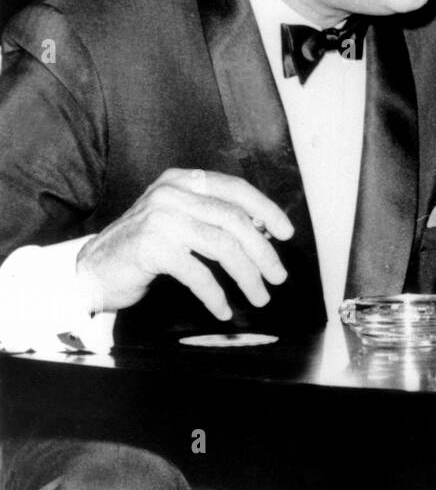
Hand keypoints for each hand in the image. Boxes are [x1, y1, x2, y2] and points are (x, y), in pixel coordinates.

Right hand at [76, 168, 292, 320]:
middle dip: (263, 251)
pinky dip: (216, 295)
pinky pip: (198, 274)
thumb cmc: (145, 246)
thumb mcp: (181, 219)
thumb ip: (214, 216)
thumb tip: (266, 229)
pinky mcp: (152, 247)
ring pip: (223, 246)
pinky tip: (223, 309)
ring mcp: (161, 219)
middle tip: (278, 276)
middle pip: (234, 220)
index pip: (236, 188)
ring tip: (259, 296)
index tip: (287, 232)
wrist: (94, 268)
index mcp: (183, 180)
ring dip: (247, 276)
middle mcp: (172, 193)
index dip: (266, 209)